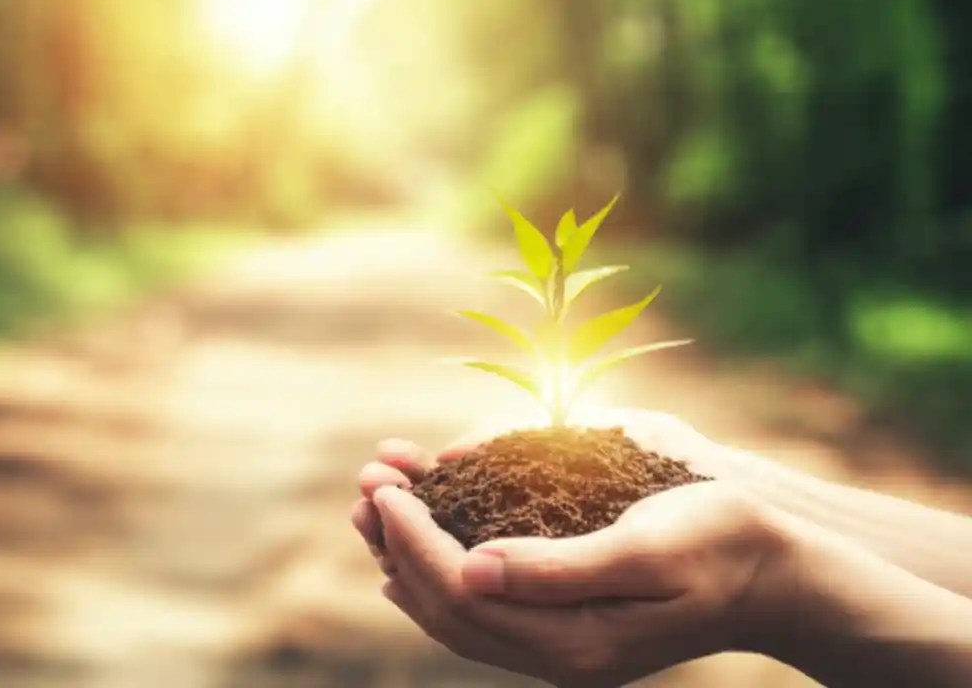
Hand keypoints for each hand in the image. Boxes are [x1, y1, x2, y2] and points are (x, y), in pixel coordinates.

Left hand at [369, 479, 797, 686]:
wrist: (777, 573)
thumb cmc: (722, 544)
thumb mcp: (645, 549)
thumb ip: (557, 568)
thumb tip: (471, 570)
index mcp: (574, 638)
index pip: (462, 589)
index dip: (413, 536)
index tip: (385, 488)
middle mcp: (558, 653)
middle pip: (446, 606)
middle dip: (397, 545)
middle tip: (364, 488)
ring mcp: (561, 645)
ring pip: (457, 612)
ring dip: (409, 559)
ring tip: (372, 510)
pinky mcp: (567, 627)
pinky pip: (483, 611)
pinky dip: (441, 576)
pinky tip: (420, 550)